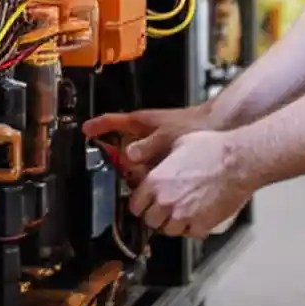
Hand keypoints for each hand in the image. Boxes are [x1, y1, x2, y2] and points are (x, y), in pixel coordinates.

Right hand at [83, 104, 216, 172]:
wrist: (219, 127)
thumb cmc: (192, 124)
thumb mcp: (166, 134)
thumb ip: (147, 145)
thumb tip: (130, 155)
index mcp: (140, 122)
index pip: (112, 121)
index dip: (97, 126)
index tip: (85, 131)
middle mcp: (144, 133)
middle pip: (122, 147)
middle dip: (120, 161)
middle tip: (122, 173)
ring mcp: (154, 143)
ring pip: (136, 160)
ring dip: (137, 172)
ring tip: (142, 183)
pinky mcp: (165, 154)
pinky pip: (151, 166)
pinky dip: (151, 175)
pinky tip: (157, 184)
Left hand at [129, 130, 252, 238]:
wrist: (238, 161)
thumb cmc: (211, 149)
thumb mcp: (176, 143)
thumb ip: (156, 155)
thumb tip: (145, 155)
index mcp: (155, 182)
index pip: (135, 206)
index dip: (141, 205)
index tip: (146, 203)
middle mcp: (165, 201)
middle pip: (150, 221)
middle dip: (156, 216)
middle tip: (165, 209)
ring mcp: (183, 215)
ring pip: (168, 231)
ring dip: (173, 224)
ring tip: (181, 213)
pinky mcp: (202, 224)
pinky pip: (190, 234)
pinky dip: (192, 228)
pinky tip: (197, 217)